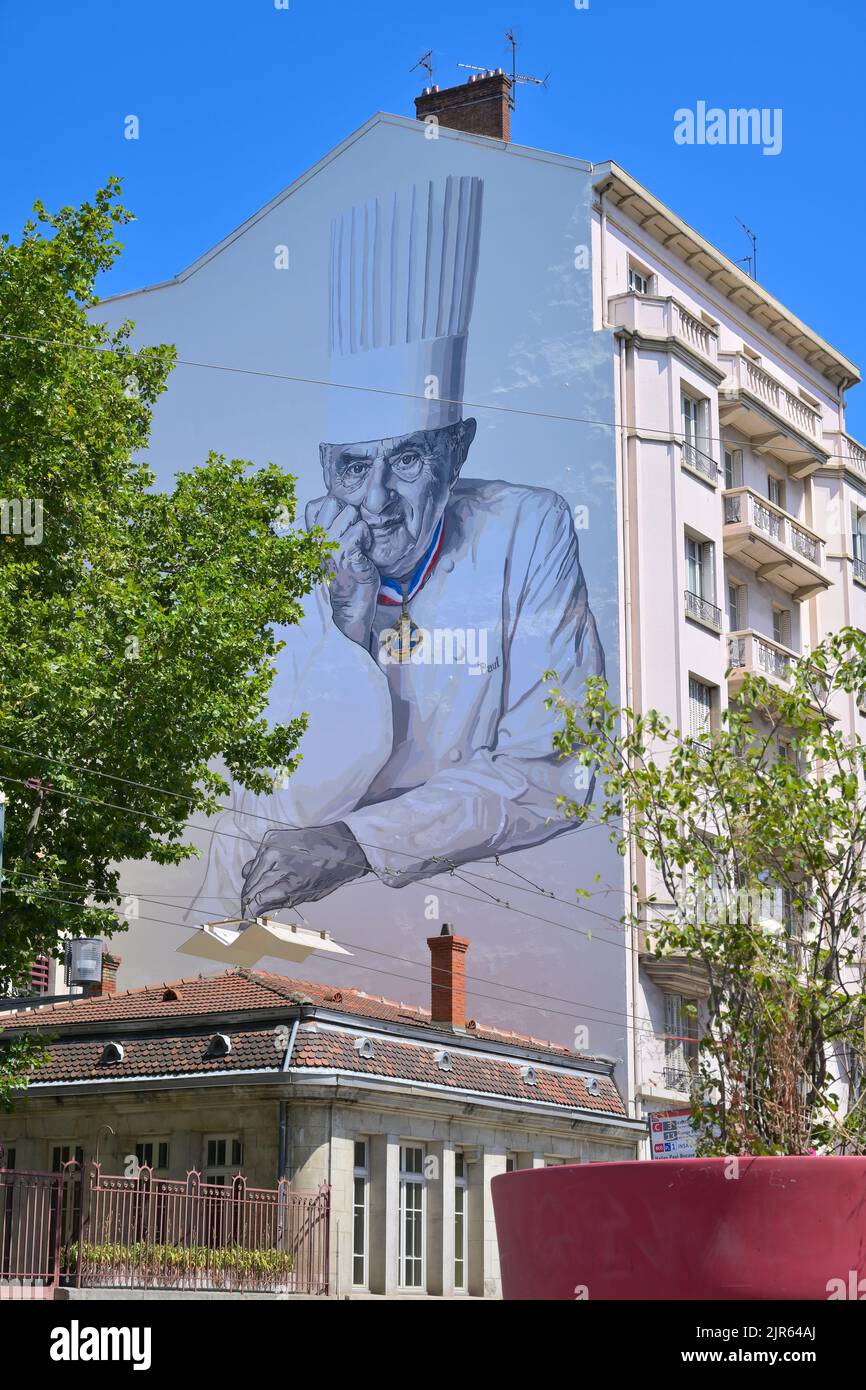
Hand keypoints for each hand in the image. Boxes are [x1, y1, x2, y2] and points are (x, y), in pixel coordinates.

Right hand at [240, 821, 368, 916]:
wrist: (343, 843)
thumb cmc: (330, 873)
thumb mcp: (309, 895)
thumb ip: (281, 902)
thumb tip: (258, 911)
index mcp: (288, 880)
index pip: (256, 901)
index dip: (249, 914)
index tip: (247, 921)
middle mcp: (275, 861)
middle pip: (249, 888)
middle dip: (248, 902)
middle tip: (250, 910)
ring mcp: (270, 846)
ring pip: (248, 873)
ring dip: (252, 885)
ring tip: (260, 893)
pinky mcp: (271, 837)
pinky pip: (256, 858)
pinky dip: (259, 869)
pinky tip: (269, 873)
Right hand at [306, 496, 379, 645]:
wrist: (352, 600)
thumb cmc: (346, 570)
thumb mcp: (332, 546)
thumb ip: (331, 525)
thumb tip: (338, 501)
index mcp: (313, 536)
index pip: (315, 505)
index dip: (333, 507)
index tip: (342, 524)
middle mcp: (318, 538)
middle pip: (334, 502)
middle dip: (349, 513)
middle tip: (353, 533)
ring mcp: (331, 545)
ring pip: (351, 513)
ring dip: (361, 526)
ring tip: (360, 544)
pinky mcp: (347, 552)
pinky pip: (361, 528)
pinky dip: (367, 538)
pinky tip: (364, 551)